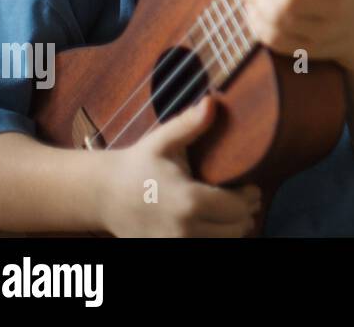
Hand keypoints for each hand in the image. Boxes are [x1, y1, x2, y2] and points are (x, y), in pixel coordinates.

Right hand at [100, 95, 260, 236]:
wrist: (102, 195)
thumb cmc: (137, 165)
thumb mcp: (163, 141)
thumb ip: (190, 123)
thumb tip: (213, 101)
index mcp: (188, 201)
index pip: (237, 208)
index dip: (249, 197)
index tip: (251, 187)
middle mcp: (183, 230)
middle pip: (235, 229)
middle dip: (245, 214)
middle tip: (247, 200)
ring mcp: (174, 245)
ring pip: (222, 243)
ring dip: (232, 230)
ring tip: (233, 214)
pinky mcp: (164, 251)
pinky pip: (203, 249)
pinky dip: (214, 237)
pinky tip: (214, 225)